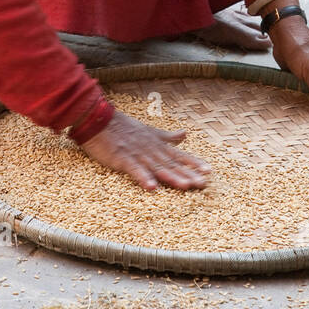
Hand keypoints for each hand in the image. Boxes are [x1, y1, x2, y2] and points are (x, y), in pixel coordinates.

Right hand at [80, 110, 211, 190]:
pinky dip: (144, 178)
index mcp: (157, 144)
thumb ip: (167, 136)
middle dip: (188, 174)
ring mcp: (138, 154)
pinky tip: (152, 188)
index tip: (209, 171)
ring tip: (186, 186)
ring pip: (158, 168)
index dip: (194, 163)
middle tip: (203, 184)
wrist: (99, 120)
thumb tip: (185, 134)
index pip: (179, 155)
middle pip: (172, 164)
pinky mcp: (123, 159)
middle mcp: (151, 150)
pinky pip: (135, 170)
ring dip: (172, 177)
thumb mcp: (149, 130)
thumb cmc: (123, 127)